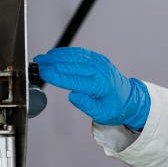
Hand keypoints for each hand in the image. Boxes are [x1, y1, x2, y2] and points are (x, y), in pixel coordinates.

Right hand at [34, 47, 149, 129]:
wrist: (130, 99)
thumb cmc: (115, 108)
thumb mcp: (102, 114)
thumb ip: (87, 104)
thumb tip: (73, 96)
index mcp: (101, 85)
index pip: (75, 80)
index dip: (57, 76)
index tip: (43, 73)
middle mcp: (101, 71)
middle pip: (72, 65)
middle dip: (53, 64)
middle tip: (37, 65)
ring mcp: (100, 63)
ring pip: (75, 56)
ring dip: (57, 56)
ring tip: (42, 59)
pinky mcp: (98, 59)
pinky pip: (80, 53)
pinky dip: (66, 53)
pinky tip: (55, 54)